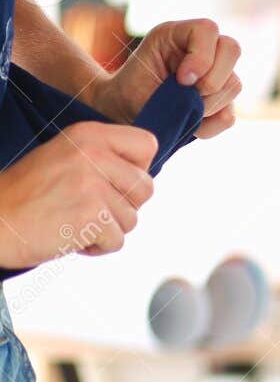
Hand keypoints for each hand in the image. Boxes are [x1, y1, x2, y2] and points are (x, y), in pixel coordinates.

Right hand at [0, 123, 157, 266]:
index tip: (113, 182)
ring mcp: (92, 184)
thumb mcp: (65, 159)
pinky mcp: (91, 215)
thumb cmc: (29, 196)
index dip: (137, 169)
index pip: (147, 144)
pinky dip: (97, 247)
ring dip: (107, 229)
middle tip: (88, 207)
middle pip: (146, 188)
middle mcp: (93, 153)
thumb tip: (144, 177)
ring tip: (73, 221)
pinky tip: (69, 237)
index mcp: (88, 134)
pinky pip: (117, 241)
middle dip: (123, 206)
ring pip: (132, 219)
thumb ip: (104, 160)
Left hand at [85, 19, 240, 137]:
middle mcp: (206, 50)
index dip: (202, 56)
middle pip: (232, 49)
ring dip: (208, 104)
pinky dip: (209, 126)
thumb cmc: (132, 87)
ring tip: (182, 110)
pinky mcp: (223, 103)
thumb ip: (177, 80)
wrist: (129, 110)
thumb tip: (203, 98)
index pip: (209, 30)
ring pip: (234, 85)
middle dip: (212, 79)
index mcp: (181, 34)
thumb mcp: (144, 71)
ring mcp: (219, 76)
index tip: (181, 79)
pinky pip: (229, 117)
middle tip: (188, 93)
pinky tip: (190, 124)